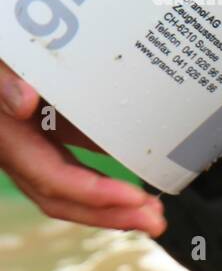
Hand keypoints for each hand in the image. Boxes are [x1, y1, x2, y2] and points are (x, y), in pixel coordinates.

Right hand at [0, 59, 165, 235]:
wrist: (5, 47)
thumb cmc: (6, 54)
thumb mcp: (2, 62)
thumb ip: (5, 81)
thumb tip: (23, 103)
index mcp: (8, 136)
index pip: (51, 178)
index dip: (92, 193)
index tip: (134, 198)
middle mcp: (18, 149)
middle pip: (63, 197)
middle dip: (110, 214)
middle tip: (157, 223)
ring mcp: (33, 144)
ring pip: (71, 187)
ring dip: (112, 205)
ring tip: (154, 213)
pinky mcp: (48, 134)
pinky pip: (76, 166)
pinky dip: (106, 180)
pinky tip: (139, 186)